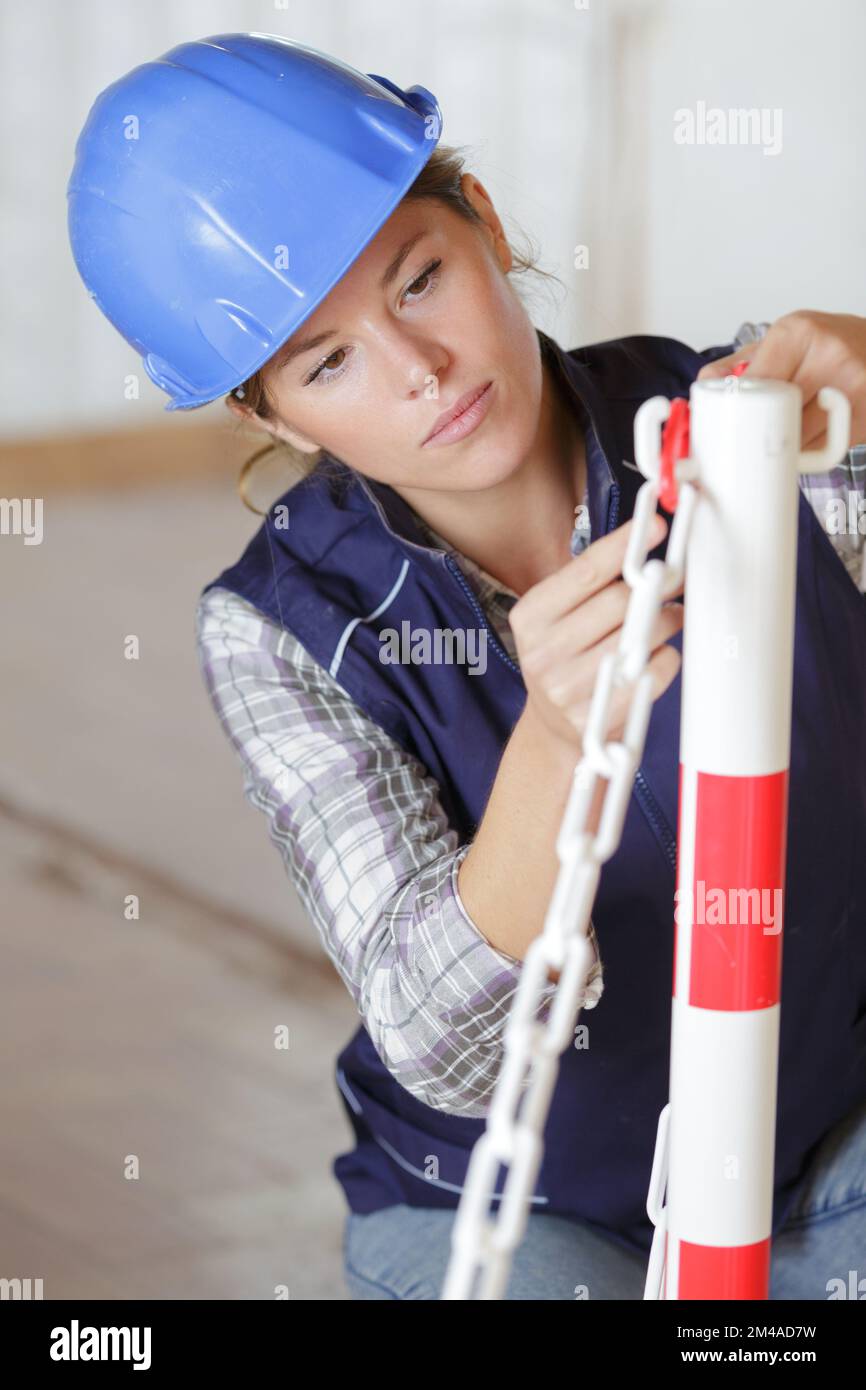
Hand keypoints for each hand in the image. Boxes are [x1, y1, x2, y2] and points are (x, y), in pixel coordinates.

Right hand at [509, 513, 683, 749]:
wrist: (554, 725)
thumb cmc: (566, 656)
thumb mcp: (558, 615)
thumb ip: (592, 582)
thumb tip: (647, 543)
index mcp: (530, 617)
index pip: (585, 573)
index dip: (625, 547)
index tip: (658, 527)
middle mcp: (542, 653)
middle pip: (619, 603)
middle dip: (657, 587)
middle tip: (675, 580)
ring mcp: (566, 689)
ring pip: (641, 637)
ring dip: (668, 620)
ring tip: (669, 615)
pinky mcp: (596, 718)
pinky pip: (653, 674)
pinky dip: (666, 658)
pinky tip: (656, 654)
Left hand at [696, 309, 865, 449]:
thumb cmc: (831, 342)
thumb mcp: (787, 338)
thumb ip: (744, 362)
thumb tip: (707, 385)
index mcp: (800, 333)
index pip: (756, 383)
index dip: (741, 408)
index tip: (730, 422)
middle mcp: (829, 357)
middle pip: (776, 416)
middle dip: (762, 430)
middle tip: (753, 434)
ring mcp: (852, 389)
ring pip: (798, 440)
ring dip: (786, 444)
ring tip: (789, 425)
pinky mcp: (864, 417)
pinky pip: (822, 450)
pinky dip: (810, 449)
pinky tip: (814, 429)